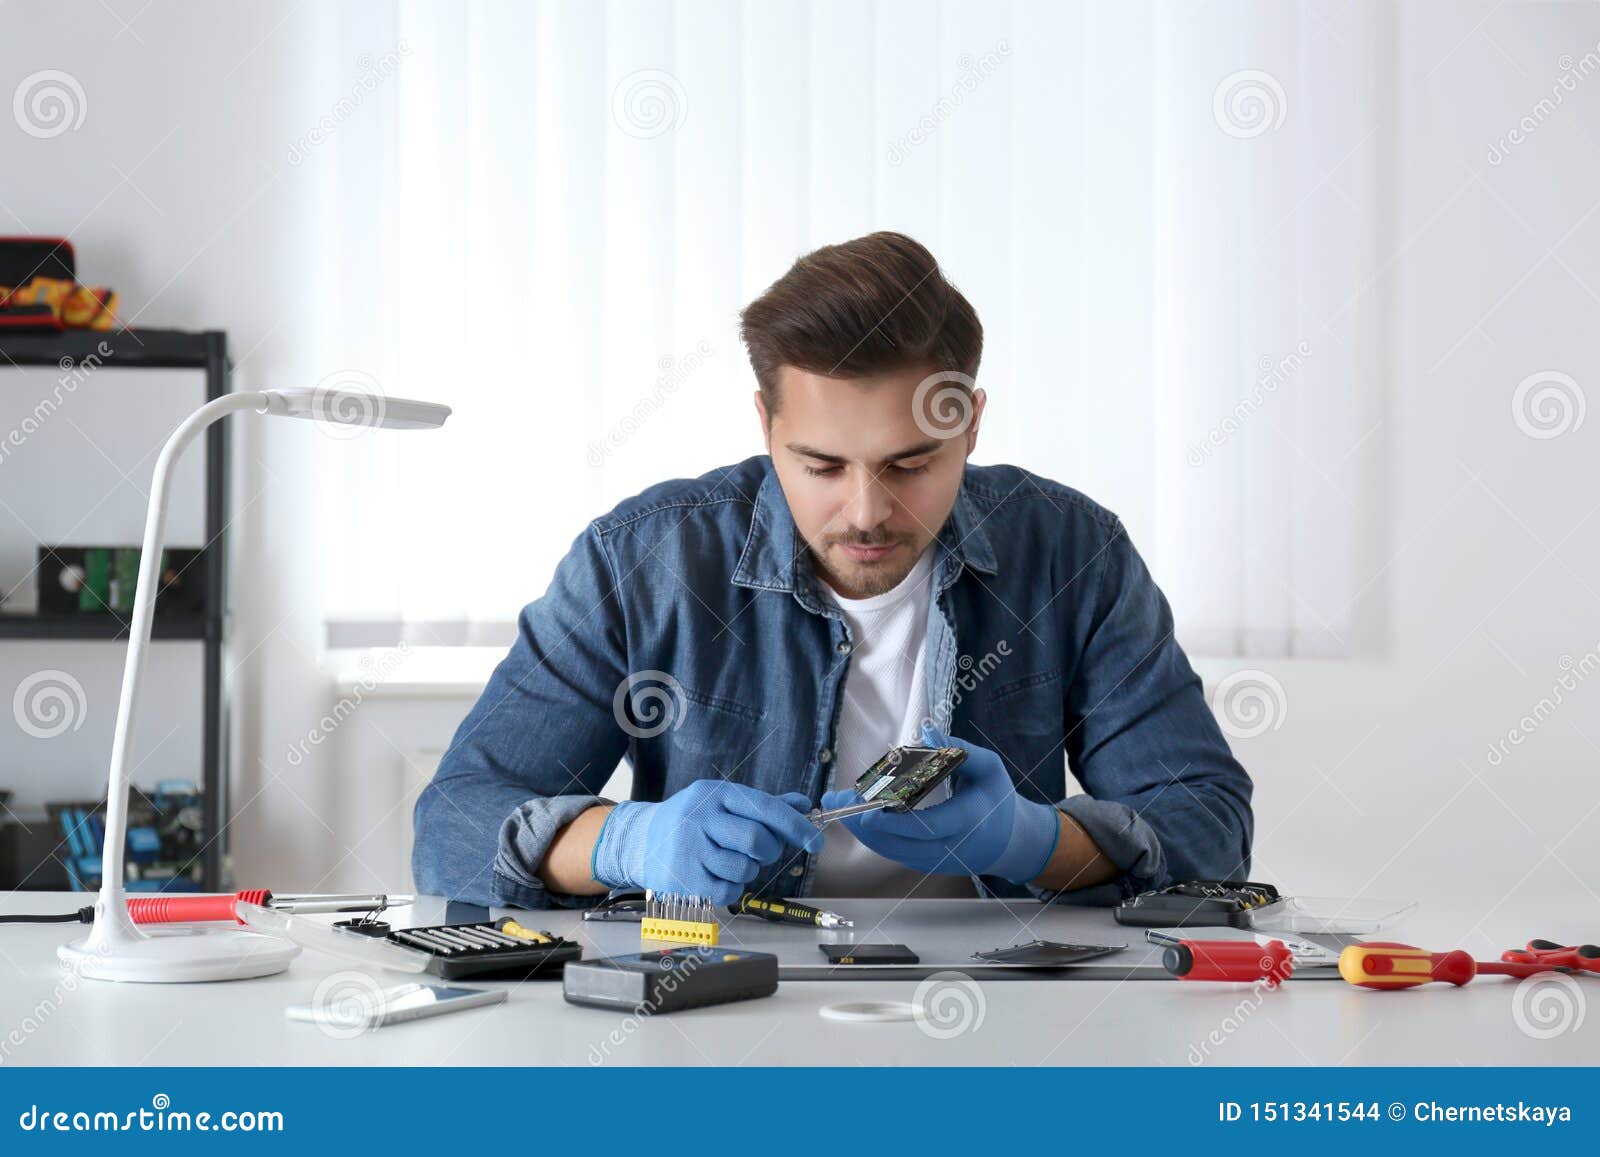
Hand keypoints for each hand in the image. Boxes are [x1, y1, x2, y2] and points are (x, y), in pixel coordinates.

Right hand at [590, 780, 824, 903]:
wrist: (642, 841)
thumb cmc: (691, 822)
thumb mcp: (723, 804)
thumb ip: (764, 806)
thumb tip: (803, 806)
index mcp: (715, 794)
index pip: (766, 808)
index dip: (796, 826)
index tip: (815, 841)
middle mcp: (700, 817)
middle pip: (757, 840)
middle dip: (769, 851)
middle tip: (761, 852)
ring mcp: (689, 849)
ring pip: (744, 868)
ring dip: (747, 870)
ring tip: (729, 861)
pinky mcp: (684, 879)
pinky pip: (729, 890)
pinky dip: (732, 887)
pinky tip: (716, 875)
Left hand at [820, 726, 1059, 882]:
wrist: (1011, 842)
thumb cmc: (998, 798)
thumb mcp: (989, 768)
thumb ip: (960, 750)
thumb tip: (927, 732)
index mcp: (967, 822)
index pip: (927, 827)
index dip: (894, 822)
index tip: (867, 809)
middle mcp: (949, 848)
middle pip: (899, 843)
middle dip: (863, 822)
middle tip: (836, 798)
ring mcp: (935, 861)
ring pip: (890, 850)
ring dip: (861, 827)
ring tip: (838, 802)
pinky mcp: (924, 864)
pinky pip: (893, 851)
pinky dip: (872, 833)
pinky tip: (855, 811)